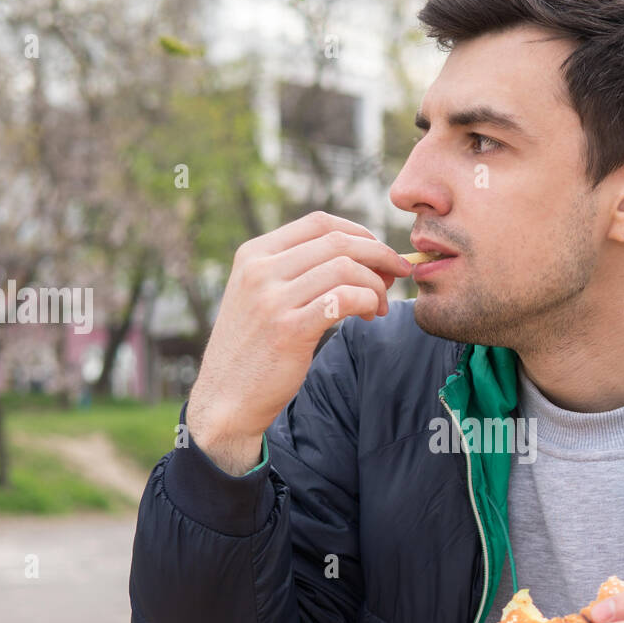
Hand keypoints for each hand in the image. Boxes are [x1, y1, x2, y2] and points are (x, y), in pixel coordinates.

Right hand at [187, 212, 411, 473]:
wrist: (226, 399)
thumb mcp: (260, 296)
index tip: (380, 252)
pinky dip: (368, 302)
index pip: (319, 223)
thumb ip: (296, 271)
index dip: (360, 233)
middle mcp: (260, 270)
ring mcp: (272, 299)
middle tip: (397, 274)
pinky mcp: (290, 329)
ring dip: (376, 285)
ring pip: (345, 269)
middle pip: (338, 242)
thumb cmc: (255, 349)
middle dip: (379, 255)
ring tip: (381, 306)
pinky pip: (345, 300)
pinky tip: (371, 316)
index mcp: (253, 254)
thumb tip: (359, 254)